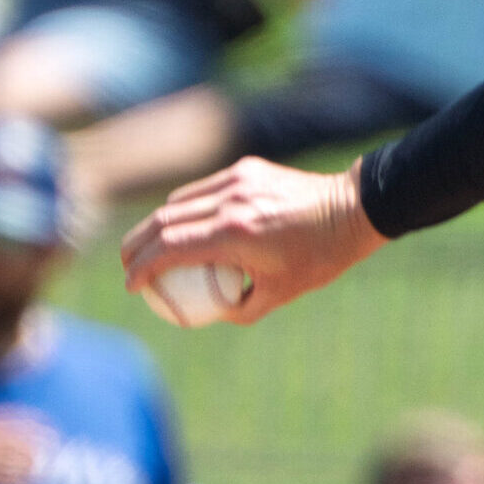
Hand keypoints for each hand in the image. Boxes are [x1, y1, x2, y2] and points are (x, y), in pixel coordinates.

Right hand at [120, 157, 386, 325]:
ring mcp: (237, 180)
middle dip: (135, 246)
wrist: (354, 208)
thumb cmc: (322, 257)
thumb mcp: (282, 293)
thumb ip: (240, 308)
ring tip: (147, 246)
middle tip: (128, 267)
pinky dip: (185, 207)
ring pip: (178, 200)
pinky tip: (181, 225)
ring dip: (156, 224)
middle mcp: (230, 201)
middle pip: (162, 221)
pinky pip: (203, 189)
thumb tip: (209, 314)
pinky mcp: (246, 168)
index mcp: (235, 233)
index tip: (132, 287)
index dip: (141, 268)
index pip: (168, 248)